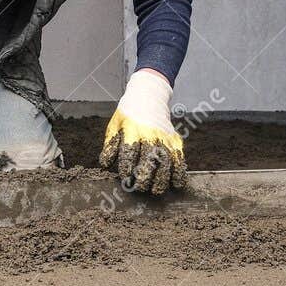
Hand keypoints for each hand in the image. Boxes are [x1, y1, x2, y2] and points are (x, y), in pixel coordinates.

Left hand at [99, 69, 186, 194]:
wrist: (148, 95)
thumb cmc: (128, 114)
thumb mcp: (115, 125)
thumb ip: (110, 145)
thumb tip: (106, 165)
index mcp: (132, 129)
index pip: (129, 150)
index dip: (128, 167)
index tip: (126, 178)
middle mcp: (149, 133)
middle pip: (150, 157)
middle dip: (146, 175)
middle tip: (141, 188)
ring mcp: (164, 136)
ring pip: (167, 160)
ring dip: (163, 177)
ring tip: (157, 190)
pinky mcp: (174, 139)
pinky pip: (179, 156)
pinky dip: (179, 171)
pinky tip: (176, 183)